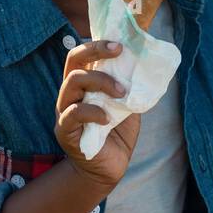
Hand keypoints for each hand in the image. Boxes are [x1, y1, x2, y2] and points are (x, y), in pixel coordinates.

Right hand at [55, 39, 139, 189]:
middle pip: (73, 61)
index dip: (98, 44)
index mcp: (85, 84)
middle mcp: (71, 93)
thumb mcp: (127, 103)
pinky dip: (93, 112)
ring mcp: (65, 110)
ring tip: (120, 93)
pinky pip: (74, 113)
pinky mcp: (65, 130)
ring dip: (100, 81)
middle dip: (96, 51)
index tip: (120, 44)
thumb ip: (130, 85)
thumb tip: (147, 63)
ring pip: (72, 82)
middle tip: (120, 52)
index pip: (83, 54)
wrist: (109, 168)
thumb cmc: (117, 133)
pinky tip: (108, 119)